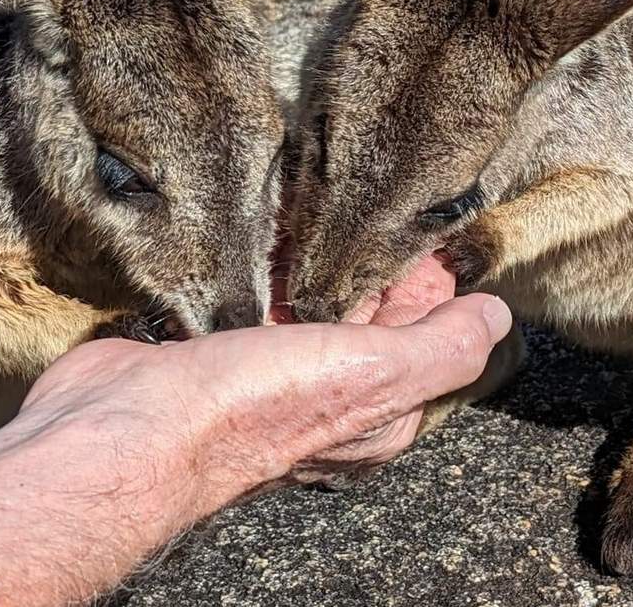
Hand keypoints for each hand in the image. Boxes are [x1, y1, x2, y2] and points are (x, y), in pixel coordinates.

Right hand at [15, 252, 510, 507]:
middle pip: (369, 324)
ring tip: (333, 207)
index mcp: (374, 414)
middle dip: (380, 270)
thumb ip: (443, 347)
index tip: (433, 234)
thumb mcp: (377, 374)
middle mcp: (325, 399)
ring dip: (324, 265)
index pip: (424, 343)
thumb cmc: (254, 409)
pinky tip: (273, 235)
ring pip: (312, 311)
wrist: (133, 426)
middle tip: (385, 208)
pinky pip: (259, 302)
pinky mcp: (218, 350)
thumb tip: (498, 316)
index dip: (433, 288)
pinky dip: (272, 270)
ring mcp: (268, 376)